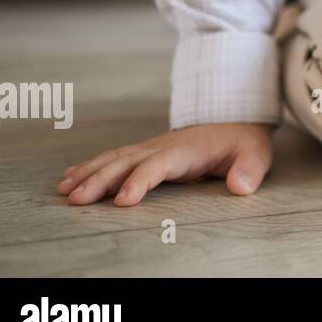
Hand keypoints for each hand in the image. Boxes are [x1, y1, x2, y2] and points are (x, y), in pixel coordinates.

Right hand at [56, 123, 274, 206]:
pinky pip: (114, 158)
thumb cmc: (244, 142)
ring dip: (89, 173)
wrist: (236, 119)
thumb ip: (249, 170)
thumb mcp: (256, 153)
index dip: (140, 182)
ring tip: (65, 191)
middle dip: (100, 180)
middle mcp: (164, 147)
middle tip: (76, 200)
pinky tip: (70, 176)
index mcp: (187, 150)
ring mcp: (152, 147)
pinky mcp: (146, 151)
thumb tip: (240, 187)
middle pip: (127, 163)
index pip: (159, 166)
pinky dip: (91, 166)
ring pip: (115, 159)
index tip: (123, 201)